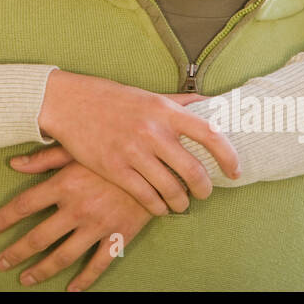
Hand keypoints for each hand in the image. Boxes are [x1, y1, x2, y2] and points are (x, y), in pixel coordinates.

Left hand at [0, 154, 152, 290]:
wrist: (158, 161)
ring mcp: (98, 226)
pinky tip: (70, 290)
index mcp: (64, 184)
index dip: (3, 218)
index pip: (24, 205)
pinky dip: (84, 280)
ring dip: (42, 271)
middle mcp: (77, 208)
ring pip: (63, 256)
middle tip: (0, 263)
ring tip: (25, 279)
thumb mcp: (78, 148)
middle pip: (38, 237)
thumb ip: (44, 158)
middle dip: (15, 253)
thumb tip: (13, 164)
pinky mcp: (118, 236)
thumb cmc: (114, 150)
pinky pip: (98, 265)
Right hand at [38, 70, 238, 214]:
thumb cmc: (111, 98)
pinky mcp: (114, 169)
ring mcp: (133, 151)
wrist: (68, 103)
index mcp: (164, 110)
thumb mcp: (148, 96)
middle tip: (204, 194)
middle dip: (204, 189)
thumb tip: (212, 104)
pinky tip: (159, 207)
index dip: (228, 155)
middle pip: (193, 170)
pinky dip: (158, 206)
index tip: (234, 170)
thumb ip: (180, 103)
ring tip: (181, 204)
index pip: (209, 134)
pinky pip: (146, 197)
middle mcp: (152, 131)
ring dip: (181, 202)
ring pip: (171, 189)